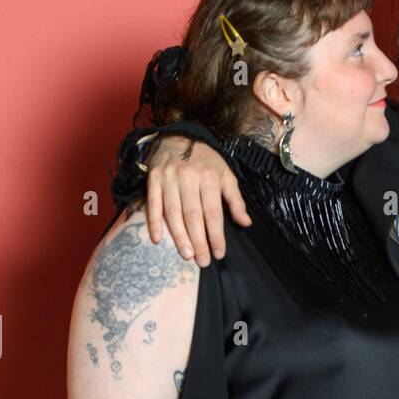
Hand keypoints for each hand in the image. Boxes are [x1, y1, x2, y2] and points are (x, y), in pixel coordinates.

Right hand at [146, 135, 251, 265]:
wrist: (177, 137)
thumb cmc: (205, 161)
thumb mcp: (225, 174)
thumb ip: (235, 200)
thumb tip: (246, 223)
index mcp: (209, 177)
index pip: (214, 212)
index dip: (216, 235)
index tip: (219, 253)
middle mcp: (188, 177)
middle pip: (193, 215)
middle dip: (199, 241)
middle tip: (203, 261)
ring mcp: (169, 178)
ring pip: (173, 212)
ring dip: (179, 236)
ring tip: (186, 255)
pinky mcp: (153, 179)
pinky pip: (153, 203)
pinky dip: (154, 222)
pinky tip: (157, 239)